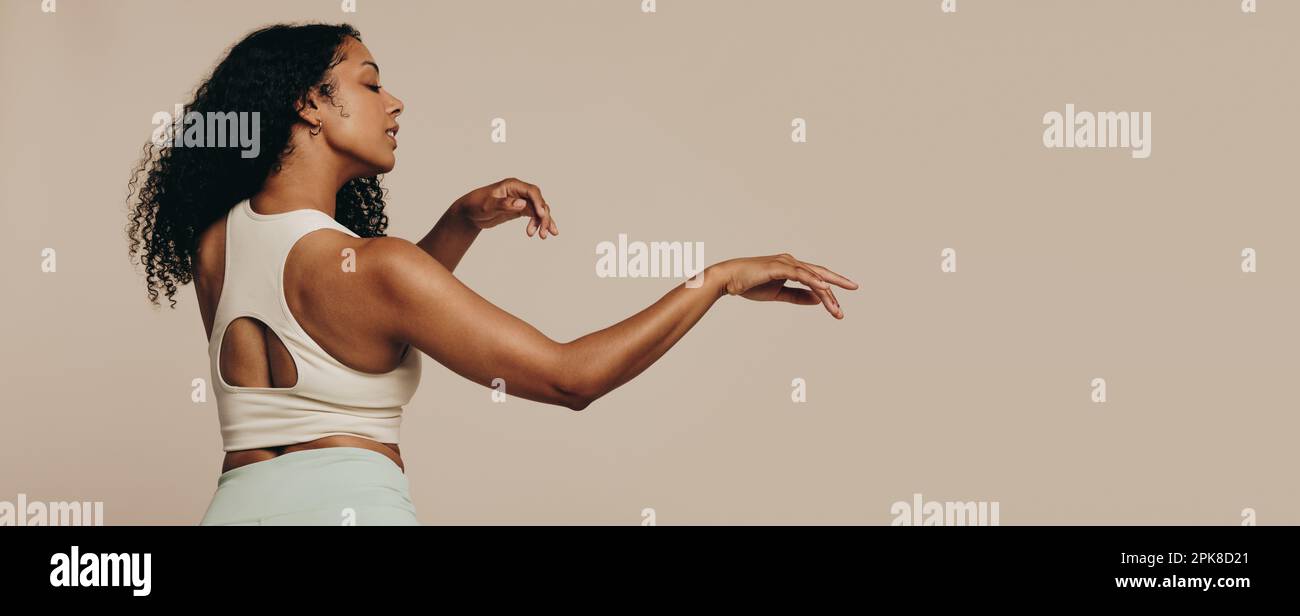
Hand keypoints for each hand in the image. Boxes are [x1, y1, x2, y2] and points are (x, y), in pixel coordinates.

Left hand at [455, 177, 558, 237]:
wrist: (469, 213)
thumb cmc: (476, 204)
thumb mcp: (488, 205)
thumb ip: (504, 204)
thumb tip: (522, 204)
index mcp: (512, 185)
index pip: (532, 191)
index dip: (539, 202)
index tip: (541, 215)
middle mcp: (520, 191)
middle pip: (538, 202)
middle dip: (543, 217)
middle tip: (543, 233)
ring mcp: (521, 200)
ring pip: (539, 210)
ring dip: (544, 222)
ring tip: (543, 236)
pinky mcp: (520, 210)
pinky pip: (534, 216)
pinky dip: (540, 224)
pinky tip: (544, 233)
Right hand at [713, 253, 857, 318]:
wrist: (729, 279)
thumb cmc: (750, 285)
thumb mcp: (778, 294)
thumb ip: (798, 296)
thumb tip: (818, 300)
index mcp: (791, 268)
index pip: (816, 278)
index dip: (830, 290)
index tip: (839, 305)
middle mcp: (791, 262)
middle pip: (820, 274)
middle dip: (837, 283)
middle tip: (855, 288)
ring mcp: (785, 263)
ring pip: (813, 276)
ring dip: (827, 291)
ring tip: (836, 307)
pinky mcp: (778, 267)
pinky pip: (800, 274)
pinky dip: (813, 280)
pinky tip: (824, 288)